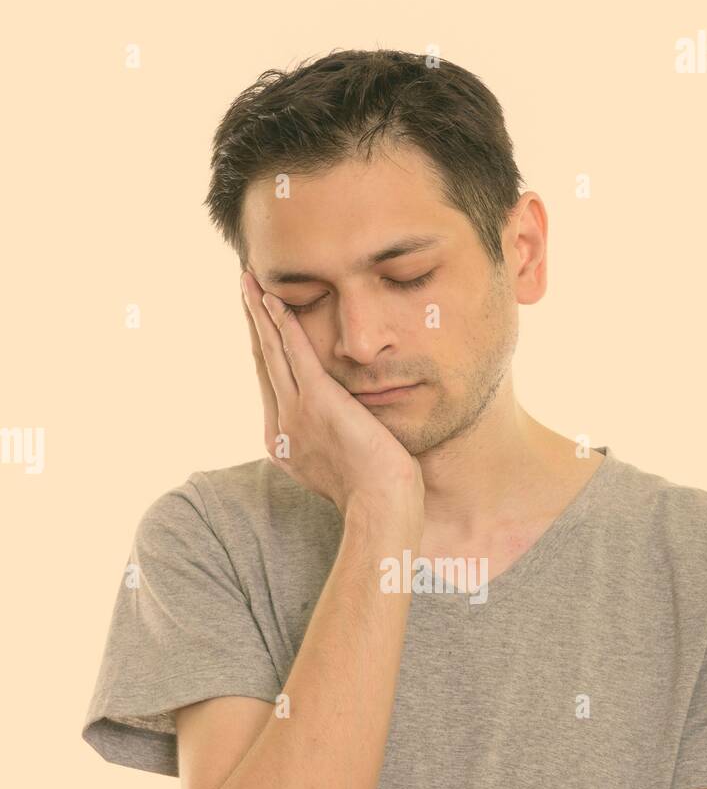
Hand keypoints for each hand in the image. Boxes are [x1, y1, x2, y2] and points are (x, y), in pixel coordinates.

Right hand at [240, 269, 423, 517]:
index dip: (264, 348)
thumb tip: (344, 429)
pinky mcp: (318, 400)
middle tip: (245, 288)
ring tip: (249, 281)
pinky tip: (274, 299)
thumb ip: (334, 441)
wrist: (380, 507)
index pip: (271, 383)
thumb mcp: (345, 464)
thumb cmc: (376, 493)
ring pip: (271, 351)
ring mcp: (295, 412)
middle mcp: (282, 425)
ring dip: (260, 312)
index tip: (260, 322)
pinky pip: (294, 352)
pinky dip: (282, 323)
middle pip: (263, 361)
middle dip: (254, 322)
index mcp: (286, 441)